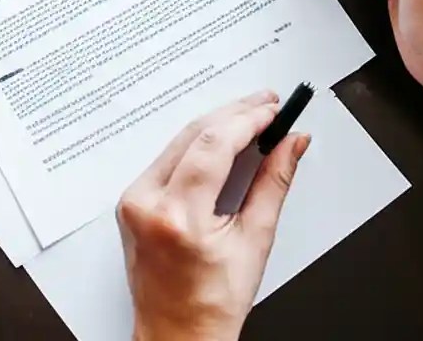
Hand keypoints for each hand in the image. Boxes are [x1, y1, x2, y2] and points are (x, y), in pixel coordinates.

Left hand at [118, 93, 310, 340]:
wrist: (178, 333)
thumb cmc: (213, 303)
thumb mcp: (254, 241)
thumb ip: (274, 183)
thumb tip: (291, 143)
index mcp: (178, 217)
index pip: (214, 145)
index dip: (247, 120)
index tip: (273, 110)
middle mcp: (147, 204)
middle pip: (193, 136)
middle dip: (234, 115)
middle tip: (267, 105)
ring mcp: (133, 201)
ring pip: (178, 142)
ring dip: (216, 126)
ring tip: (251, 116)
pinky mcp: (131, 201)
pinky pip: (166, 159)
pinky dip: (197, 145)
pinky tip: (221, 139)